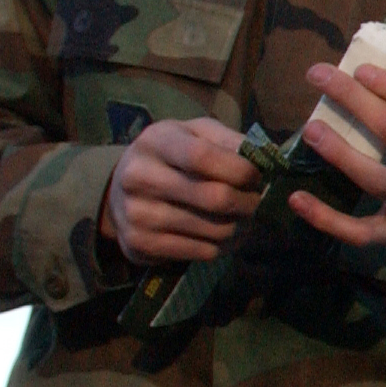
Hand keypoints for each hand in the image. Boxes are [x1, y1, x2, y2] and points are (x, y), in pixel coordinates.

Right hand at [102, 116, 261, 264]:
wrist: (119, 191)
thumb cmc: (170, 156)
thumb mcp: (194, 134)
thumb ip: (228, 140)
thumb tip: (266, 158)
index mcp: (155, 142)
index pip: (204, 157)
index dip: (241, 169)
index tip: (257, 176)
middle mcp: (139, 178)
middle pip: (215, 198)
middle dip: (249, 202)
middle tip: (258, 202)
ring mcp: (137, 214)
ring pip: (215, 230)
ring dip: (242, 227)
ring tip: (245, 219)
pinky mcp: (140, 245)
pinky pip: (202, 252)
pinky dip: (224, 247)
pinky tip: (226, 236)